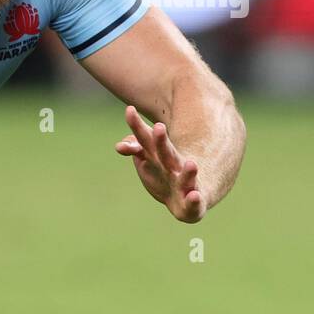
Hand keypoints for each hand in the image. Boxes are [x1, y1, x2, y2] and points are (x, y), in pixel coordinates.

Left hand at [115, 105, 206, 221]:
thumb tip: (119, 146)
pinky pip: (194, 202)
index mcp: (158, 156)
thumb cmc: (165, 174)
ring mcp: (183, 184)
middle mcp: (172, 167)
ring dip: (188, 172)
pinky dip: (194, 199)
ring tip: (191, 164)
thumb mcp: (149, 160)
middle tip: (158, 127)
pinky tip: (194, 196)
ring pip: (186, 176)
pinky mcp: (192, 203)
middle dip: (162, 142)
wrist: (190, 197)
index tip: (128, 110)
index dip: (136, 126)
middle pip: (166, 153)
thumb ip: (135, 149)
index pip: (145, 139)